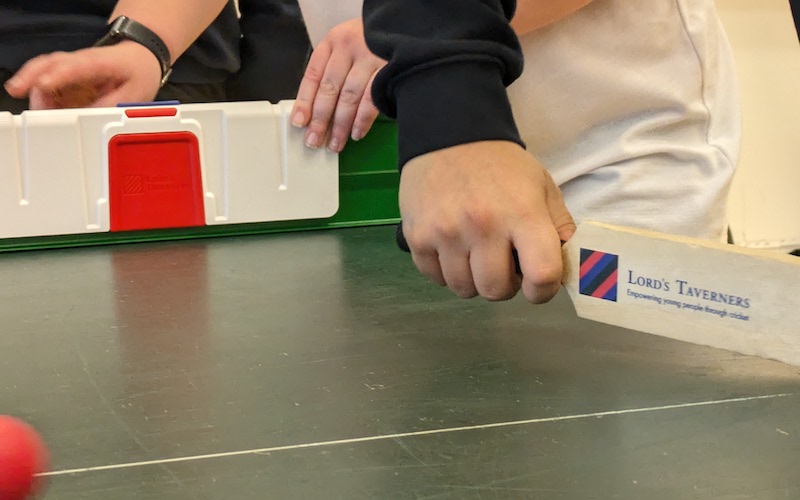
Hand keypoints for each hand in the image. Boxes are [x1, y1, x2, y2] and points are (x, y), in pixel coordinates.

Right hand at [4, 41, 161, 109]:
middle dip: (32, 77)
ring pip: (43, 72)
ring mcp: (70, 68)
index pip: (76, 66)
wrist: (139, 59)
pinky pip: (47, 84)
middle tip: (17, 90)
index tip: (44, 84)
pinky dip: (40, 96)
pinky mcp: (65, 78)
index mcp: (100, 63)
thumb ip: (112, 107)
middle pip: (50, 64)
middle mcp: (79, 62)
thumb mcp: (134, 95)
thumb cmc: (137, 73)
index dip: (59, 75)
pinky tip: (39, 110)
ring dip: (33, 90)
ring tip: (30, 109)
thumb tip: (90, 122)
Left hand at [291, 17, 384, 152]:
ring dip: (340, 125)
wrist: (405, 27)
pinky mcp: (388, 71)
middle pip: (329, 89)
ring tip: (335, 144)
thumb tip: (316, 109)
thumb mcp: (347, 46)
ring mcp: (370, 59)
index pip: (313, 75)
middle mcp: (349, 48)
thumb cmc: (371, 42)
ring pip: (349, 98)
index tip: (299, 122)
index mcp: (333, 42)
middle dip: (320, 119)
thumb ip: (332, 70)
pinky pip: (371, 101)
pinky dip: (362, 120)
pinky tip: (356, 133)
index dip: (304, 101)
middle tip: (314, 141)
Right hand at [399, 141, 575, 303]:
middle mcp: (483, 227)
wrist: (449, 135)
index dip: (544, 290)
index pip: (542, 275)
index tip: (538, 284)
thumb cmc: (502, 165)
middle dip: (505, 285)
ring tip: (477, 257)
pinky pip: (435, 278)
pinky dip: (447, 273)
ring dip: (474, 281)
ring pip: (464, 289)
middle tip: (503, 265)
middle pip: (496, 290)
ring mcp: (446, 233)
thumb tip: (568, 265)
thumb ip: (559, 226)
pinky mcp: (417, 236)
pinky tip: (453, 251)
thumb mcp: (542, 186)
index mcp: (522, 214)